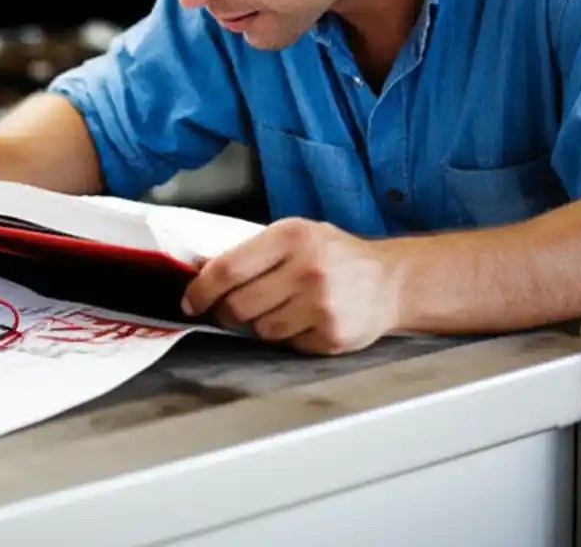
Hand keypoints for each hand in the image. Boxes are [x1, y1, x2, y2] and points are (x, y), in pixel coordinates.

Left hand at [182, 218, 404, 354]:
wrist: (391, 281)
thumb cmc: (334, 257)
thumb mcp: (294, 237)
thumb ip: (249, 252)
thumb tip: (199, 269)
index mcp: (292, 237)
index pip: (228, 269)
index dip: (201, 290)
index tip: (189, 302)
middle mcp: (307, 269)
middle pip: (238, 305)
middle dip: (225, 313)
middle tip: (229, 311)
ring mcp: (322, 305)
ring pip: (260, 330)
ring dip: (259, 325)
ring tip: (281, 308)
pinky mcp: (332, 335)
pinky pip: (287, 345)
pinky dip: (288, 337)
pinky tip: (305, 319)